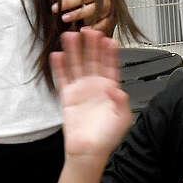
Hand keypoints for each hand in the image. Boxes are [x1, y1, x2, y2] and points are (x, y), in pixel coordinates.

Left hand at [51, 0, 113, 34]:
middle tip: (55, 8)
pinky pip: (103, 22)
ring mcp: (109, 6)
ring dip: (78, 14)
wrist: (115, 4)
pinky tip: (82, 29)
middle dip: (68, 2)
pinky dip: (93, 26)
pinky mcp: (113, 18)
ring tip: (65, 18)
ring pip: (92, 9)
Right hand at [51, 28, 130, 163]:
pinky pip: (63, 78)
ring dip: (74, 50)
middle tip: (89, 30)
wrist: (89, 151)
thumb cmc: (107, 137)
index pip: (111, 66)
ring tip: (71, 35)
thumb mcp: (124, 119)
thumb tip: (118, 89)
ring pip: (77, 65)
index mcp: (111, 89)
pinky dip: (60, 67)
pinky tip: (58, 55)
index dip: (110, 53)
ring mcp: (81, 90)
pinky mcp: (68, 97)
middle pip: (93, 60)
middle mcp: (96, 86)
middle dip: (91, 45)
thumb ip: (122, 102)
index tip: (108, 39)